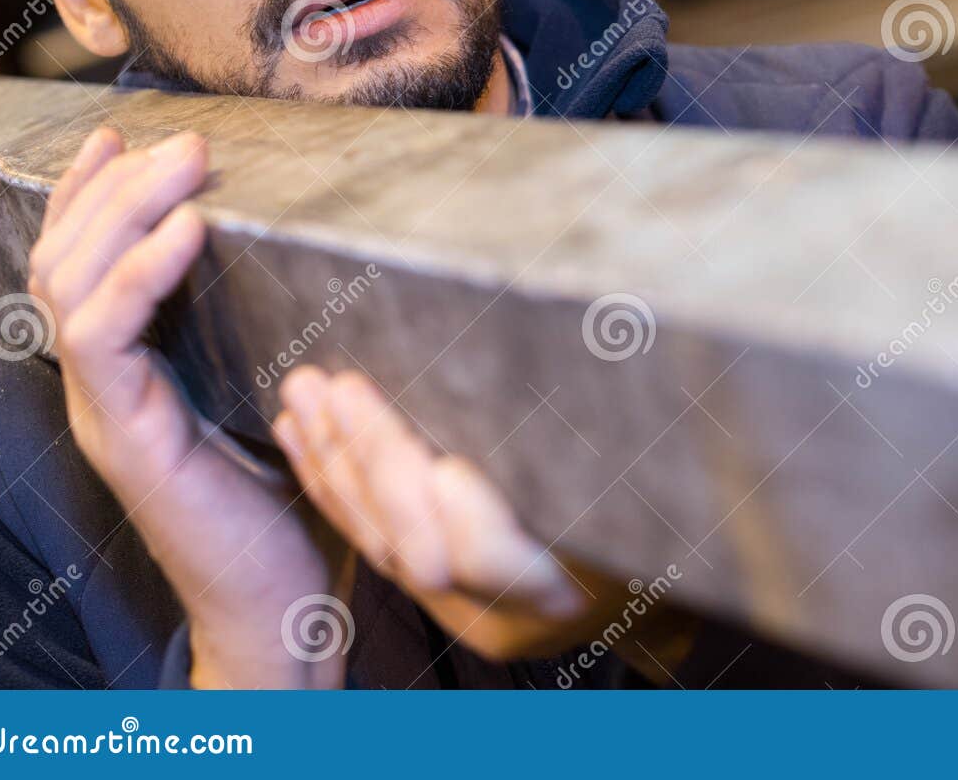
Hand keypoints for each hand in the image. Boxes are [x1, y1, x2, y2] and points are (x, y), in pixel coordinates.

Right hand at [28, 127, 349, 687]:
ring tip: (183, 162)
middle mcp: (107, 388)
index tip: (129, 137)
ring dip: (125, 209)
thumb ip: (278, 336)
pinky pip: (106, 336)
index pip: (86, 266)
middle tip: (176, 137)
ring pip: (73, 284)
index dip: (97, 195)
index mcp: (135, 376)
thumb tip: (328, 262)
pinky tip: (188, 228)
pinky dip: (141, 272)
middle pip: (67, 259)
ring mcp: (108, 412)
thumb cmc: (298, 506)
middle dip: (116, 185)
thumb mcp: (285, 399)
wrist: (285, 609)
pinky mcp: (128, 438)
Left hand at [274, 367, 694, 672]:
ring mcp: (464, 607)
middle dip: (377, 464)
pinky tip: (300, 429)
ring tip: (309, 391)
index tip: (449, 465)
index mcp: (574, 587)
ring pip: (381, 543)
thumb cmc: (658, 496)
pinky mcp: (431, 590)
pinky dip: (327, 479)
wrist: (646, 556)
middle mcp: (511, 612)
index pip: (502, 563)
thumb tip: (592, 346)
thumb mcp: (644, 477)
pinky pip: (364, 537)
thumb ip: (601, 435)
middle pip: (424, 550)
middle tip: (346, 389)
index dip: (471, 520)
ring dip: (336, 461)